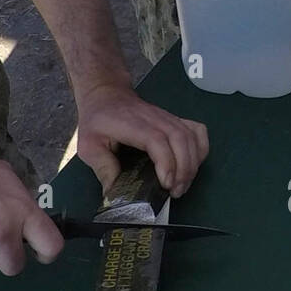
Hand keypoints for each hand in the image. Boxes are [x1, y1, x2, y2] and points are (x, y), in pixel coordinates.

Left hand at [75, 81, 208, 197]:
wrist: (106, 95)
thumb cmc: (97, 120)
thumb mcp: (88, 145)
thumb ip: (102, 168)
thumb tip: (114, 196)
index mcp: (132, 124)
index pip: (156, 139)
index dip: (166, 162)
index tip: (166, 184)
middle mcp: (154, 118)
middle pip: (180, 139)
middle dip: (183, 169)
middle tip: (175, 192)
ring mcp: (167, 118)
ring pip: (191, 136)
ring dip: (193, 163)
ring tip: (182, 185)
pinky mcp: (175, 120)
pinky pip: (196, 131)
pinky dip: (201, 149)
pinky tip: (193, 165)